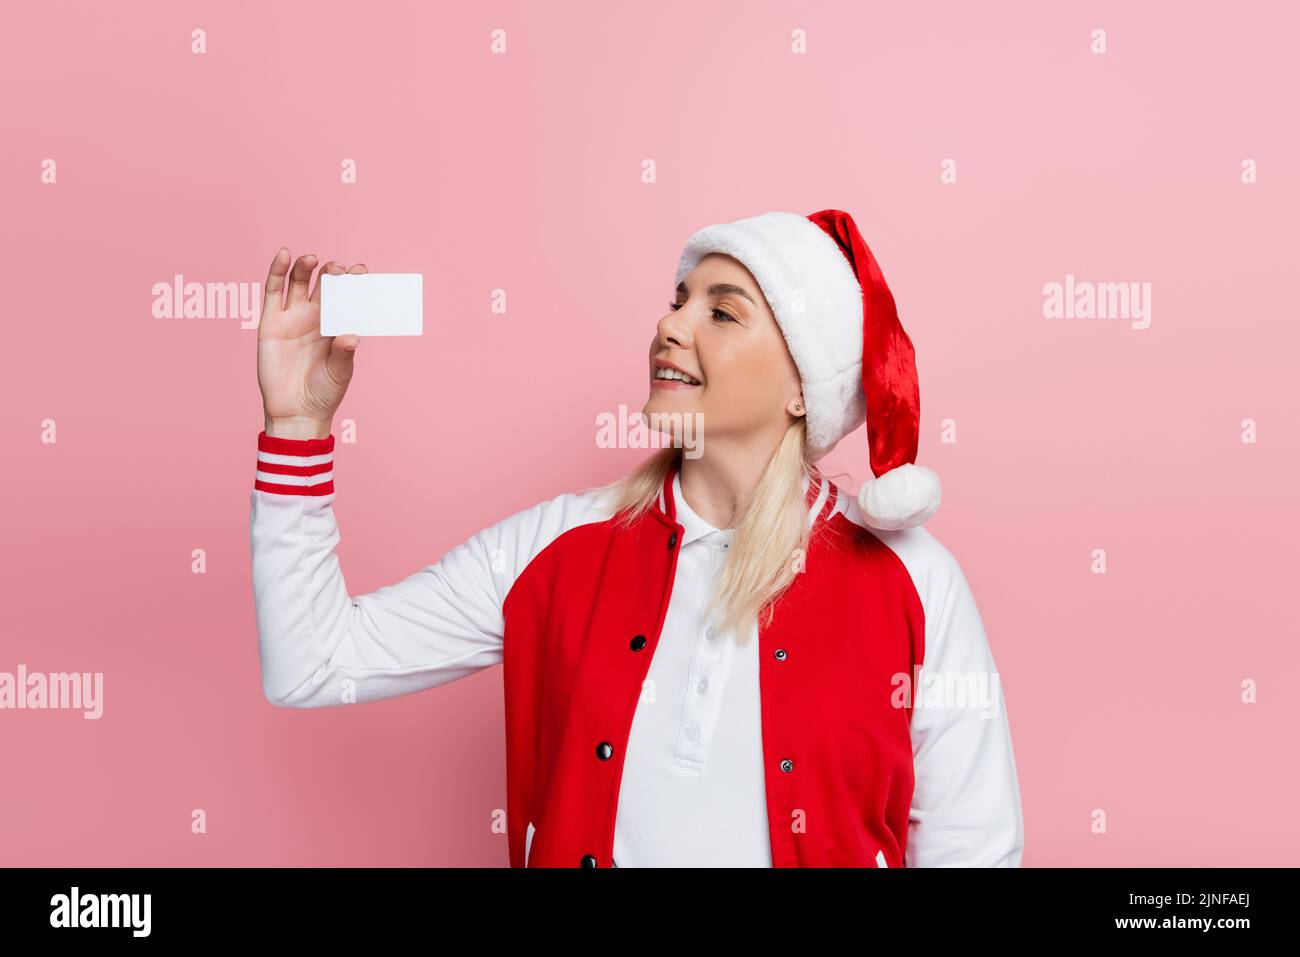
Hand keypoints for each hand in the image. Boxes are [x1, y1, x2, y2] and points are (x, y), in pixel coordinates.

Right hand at [256, 249, 367, 438]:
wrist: (296, 412)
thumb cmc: (324, 393)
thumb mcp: (339, 373)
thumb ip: (344, 353)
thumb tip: (352, 336)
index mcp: (337, 325)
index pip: (347, 297)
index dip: (354, 283)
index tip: (363, 270)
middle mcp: (316, 317)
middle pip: (324, 286)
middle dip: (332, 276)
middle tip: (339, 270)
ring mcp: (293, 317)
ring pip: (299, 283)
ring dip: (306, 268)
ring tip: (313, 259)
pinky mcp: (271, 322)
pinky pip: (274, 292)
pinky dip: (278, 271)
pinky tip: (285, 254)